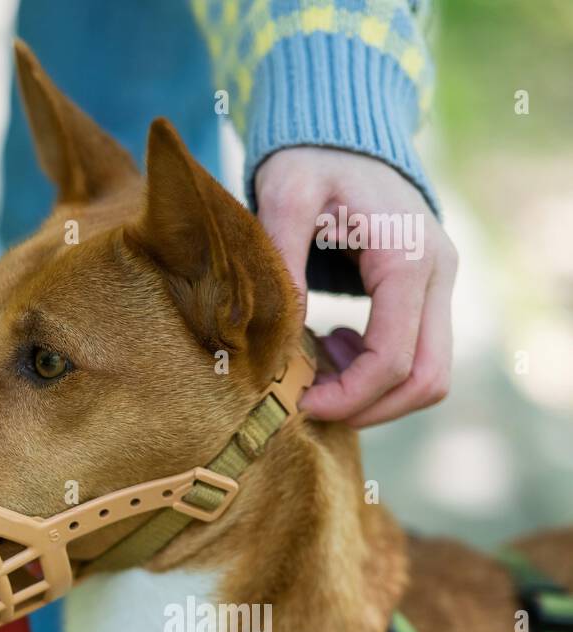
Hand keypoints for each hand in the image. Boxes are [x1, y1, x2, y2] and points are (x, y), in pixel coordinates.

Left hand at [255, 147, 457, 427]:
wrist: (340, 135)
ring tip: (317, 365)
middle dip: (368, 407)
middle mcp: (438, 274)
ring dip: (375, 391)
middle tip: (309, 404)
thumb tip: (281, 333)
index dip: (349, 396)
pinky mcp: (427, 288)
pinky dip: (378, 368)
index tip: (300, 404)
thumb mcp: (283, 198)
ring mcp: (439, 282)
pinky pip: (418, 351)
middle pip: (428, 379)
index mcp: (408, 259)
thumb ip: (282, 260)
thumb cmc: (308, 161)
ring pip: (430, 373)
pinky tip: (331, 345)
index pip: (394, 359)